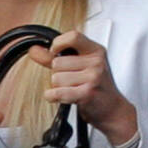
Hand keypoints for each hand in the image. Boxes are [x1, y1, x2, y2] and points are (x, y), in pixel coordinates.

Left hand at [27, 31, 137, 145]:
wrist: (113, 110)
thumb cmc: (97, 87)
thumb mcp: (81, 66)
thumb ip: (56, 57)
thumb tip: (34, 50)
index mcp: (96, 51)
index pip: (73, 36)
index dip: (58, 44)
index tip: (55, 53)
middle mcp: (96, 62)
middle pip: (57, 63)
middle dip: (57, 74)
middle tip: (72, 80)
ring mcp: (93, 77)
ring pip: (55, 79)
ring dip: (58, 87)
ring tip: (73, 90)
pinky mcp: (87, 93)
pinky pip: (57, 92)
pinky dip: (53, 97)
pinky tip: (63, 97)